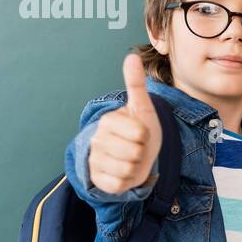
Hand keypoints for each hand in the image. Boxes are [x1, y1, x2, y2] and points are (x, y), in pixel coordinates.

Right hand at [88, 53, 162, 194]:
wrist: (135, 155)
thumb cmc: (140, 130)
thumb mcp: (142, 107)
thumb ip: (135, 84)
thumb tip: (131, 56)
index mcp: (108, 121)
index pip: (139, 132)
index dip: (146, 135)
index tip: (140, 132)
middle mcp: (96, 140)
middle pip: (134, 152)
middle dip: (142, 152)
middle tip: (136, 148)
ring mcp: (95, 160)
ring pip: (127, 169)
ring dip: (135, 167)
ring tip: (131, 159)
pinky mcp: (97, 180)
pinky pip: (119, 184)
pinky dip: (127, 182)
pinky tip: (123, 173)